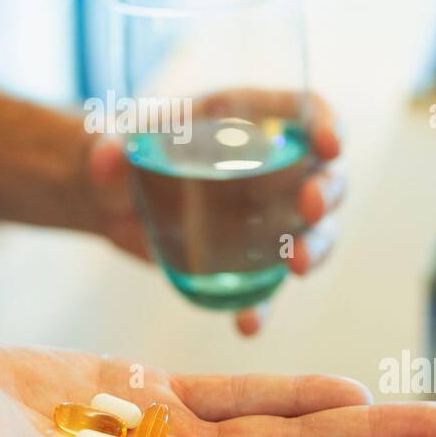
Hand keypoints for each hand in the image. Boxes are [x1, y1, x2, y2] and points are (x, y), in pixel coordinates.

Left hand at [86, 90, 344, 336]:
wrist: (112, 196)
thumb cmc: (128, 150)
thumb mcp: (115, 141)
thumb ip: (109, 147)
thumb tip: (105, 161)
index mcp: (250, 120)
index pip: (308, 113)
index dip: (328, 125)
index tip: (330, 145)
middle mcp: (272, 167)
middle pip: (325, 175)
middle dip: (327, 191)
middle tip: (311, 209)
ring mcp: (267, 217)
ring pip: (314, 232)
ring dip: (316, 248)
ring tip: (298, 267)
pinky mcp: (249, 260)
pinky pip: (267, 287)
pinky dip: (262, 306)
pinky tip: (246, 323)